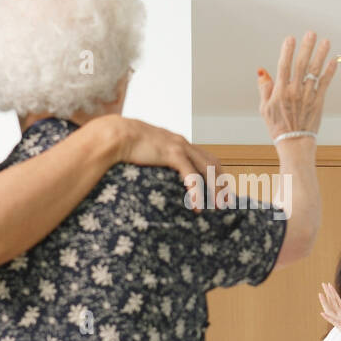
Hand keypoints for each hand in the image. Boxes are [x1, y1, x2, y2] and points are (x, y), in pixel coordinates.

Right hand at [106, 117, 229, 211]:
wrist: (115, 134)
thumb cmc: (125, 144)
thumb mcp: (145, 150)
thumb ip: (154, 158)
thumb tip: (152, 170)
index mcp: (178, 142)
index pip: (206, 157)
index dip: (216, 174)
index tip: (221, 189)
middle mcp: (183, 143)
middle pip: (213, 164)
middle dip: (222, 183)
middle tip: (226, 202)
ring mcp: (179, 147)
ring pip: (206, 170)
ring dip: (215, 189)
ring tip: (217, 206)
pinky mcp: (172, 154)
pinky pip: (191, 175)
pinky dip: (197, 191)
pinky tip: (198, 206)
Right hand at [258, 33, 336, 145]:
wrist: (294, 143)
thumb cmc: (278, 126)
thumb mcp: (265, 108)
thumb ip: (264, 88)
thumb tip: (262, 71)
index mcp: (281, 91)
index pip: (284, 66)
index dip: (288, 51)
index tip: (291, 38)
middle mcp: (295, 91)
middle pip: (302, 64)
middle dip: (307, 47)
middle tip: (311, 34)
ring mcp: (308, 95)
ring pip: (315, 71)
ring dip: (321, 55)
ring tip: (325, 42)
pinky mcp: (318, 101)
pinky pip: (325, 83)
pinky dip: (329, 72)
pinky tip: (333, 61)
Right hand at [319, 282, 340, 340]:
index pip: (337, 300)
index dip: (333, 292)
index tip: (328, 285)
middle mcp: (340, 316)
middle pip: (332, 302)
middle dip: (328, 293)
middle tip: (323, 284)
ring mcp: (340, 321)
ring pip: (331, 310)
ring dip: (325, 302)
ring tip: (320, 294)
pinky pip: (334, 321)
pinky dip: (328, 317)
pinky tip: (322, 313)